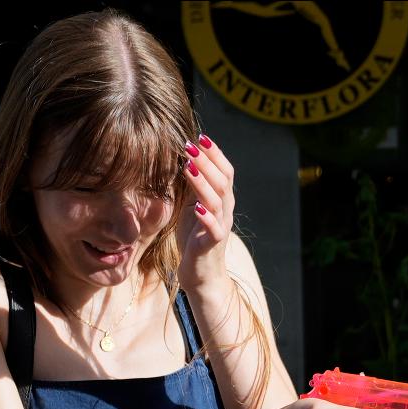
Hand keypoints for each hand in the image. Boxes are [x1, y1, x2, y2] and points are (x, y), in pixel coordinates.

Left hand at [178, 133, 234, 294]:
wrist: (201, 272)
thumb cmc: (194, 236)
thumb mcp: (192, 204)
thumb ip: (192, 185)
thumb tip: (181, 156)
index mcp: (222, 199)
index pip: (225, 171)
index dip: (215, 153)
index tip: (199, 136)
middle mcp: (226, 210)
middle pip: (222, 181)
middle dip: (207, 161)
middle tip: (190, 145)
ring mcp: (221, 226)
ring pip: (218, 200)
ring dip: (203, 182)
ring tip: (188, 167)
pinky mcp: (213, 243)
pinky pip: (213, 228)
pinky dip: (206, 217)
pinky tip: (196, 206)